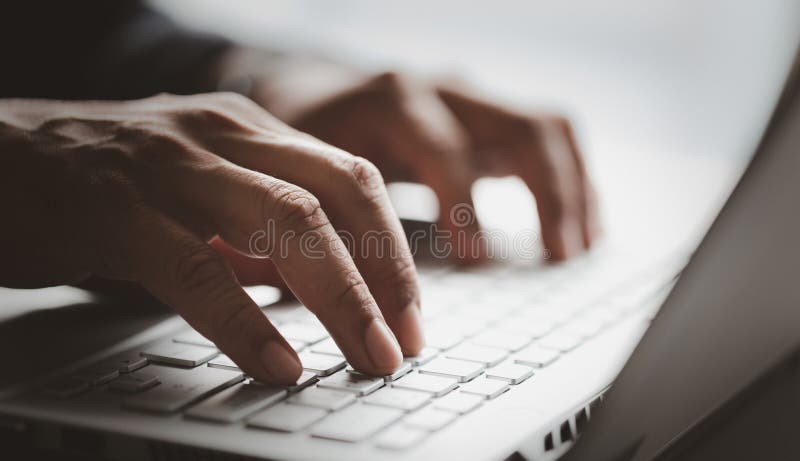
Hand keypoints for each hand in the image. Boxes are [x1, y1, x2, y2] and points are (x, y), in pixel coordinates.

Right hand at [0, 93, 423, 382]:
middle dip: (387, 273)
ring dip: (342, 298)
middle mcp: (221, 135)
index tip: (412, 313)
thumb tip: (313, 280)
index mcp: (247, 130)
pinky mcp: (114, 209)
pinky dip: (246, 323)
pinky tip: (280, 363)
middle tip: (407, 343)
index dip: (394, 249)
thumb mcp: (194, 192)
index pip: (351, 180)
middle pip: (338, 196)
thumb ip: (254, 229)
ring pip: (288, 223)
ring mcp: (170, 166)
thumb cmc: (99, 181)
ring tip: (370, 357)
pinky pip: (198, 270)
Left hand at [227, 54, 600, 260]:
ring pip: (546, 129)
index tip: (474, 260)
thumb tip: (326, 291)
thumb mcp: (301, 176)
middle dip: (547, 195)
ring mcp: (471, 102)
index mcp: (390, 104)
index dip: (462, 204)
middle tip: (558, 258)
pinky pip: (548, 139)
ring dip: (572, 190)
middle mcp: (440, 94)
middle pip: (518, 129)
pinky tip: (582, 225)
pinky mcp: (487, 119)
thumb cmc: (304, 141)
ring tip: (581, 248)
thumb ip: (316, 224)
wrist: (312, 92)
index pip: (442, 148)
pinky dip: (572, 181)